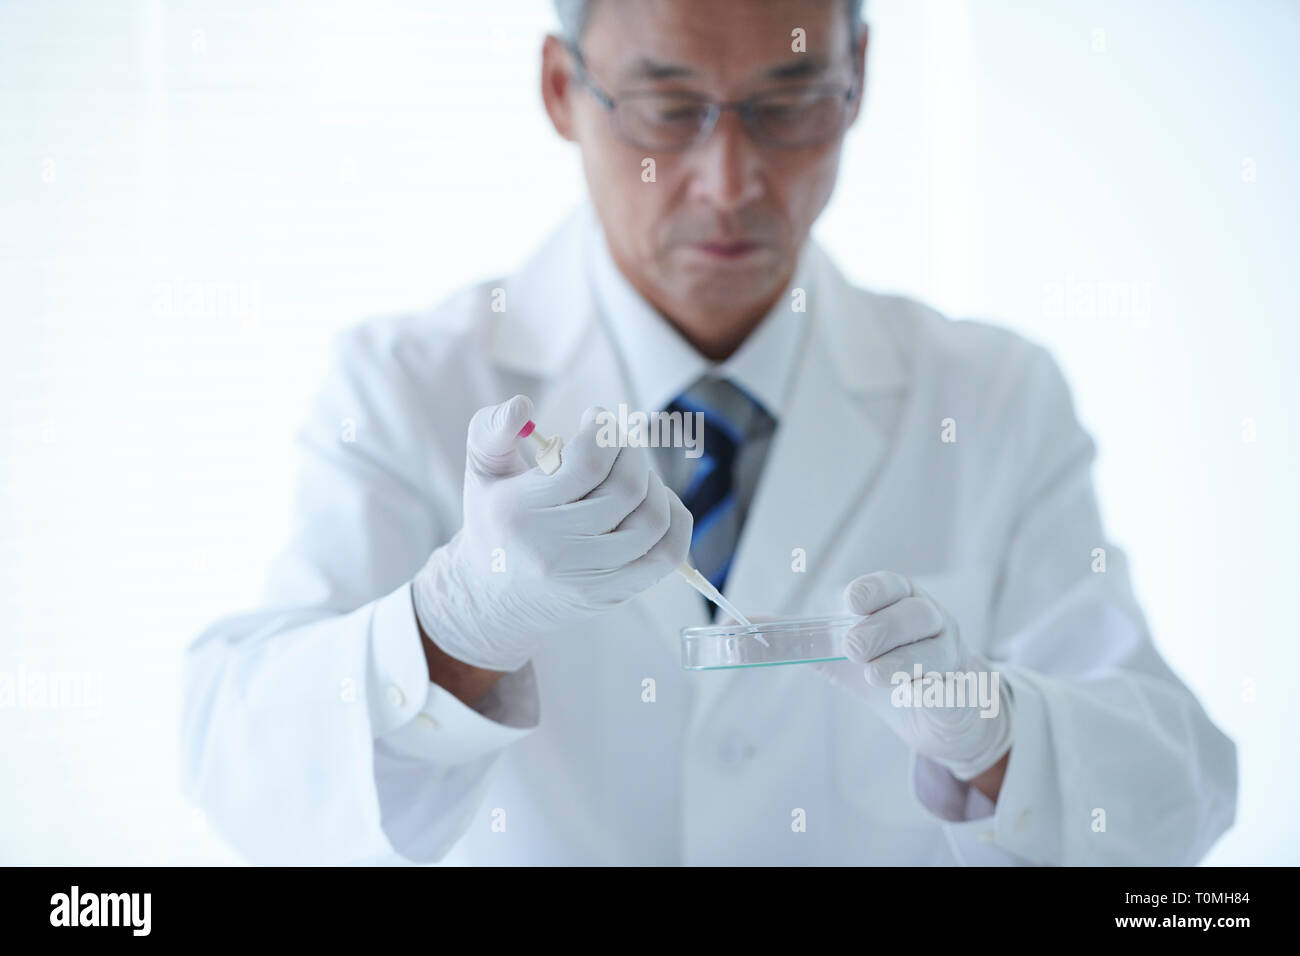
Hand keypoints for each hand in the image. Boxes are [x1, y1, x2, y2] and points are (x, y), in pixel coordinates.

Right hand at [413, 395, 692, 671]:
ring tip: (636, 472)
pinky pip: (667, 555)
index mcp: (521, 512)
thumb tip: (523, 405)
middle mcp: (554, 549)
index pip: (587, 463)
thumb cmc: (494, 523)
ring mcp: (587, 577)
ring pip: (652, 520)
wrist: (490, 601)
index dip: (603, 429)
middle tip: (620, 440)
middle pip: (625, 488)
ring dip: (655, 484)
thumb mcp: (480, 472)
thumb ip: (491, 429)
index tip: (597, 417)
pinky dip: (675, 520)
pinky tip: (658, 502)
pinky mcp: (612, 595)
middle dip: (632, 450)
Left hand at [812, 570, 1013, 781]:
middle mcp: (933, 624)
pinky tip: (910, 694)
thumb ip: (793, 640)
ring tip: (874, 674)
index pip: (893, 584)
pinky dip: (929, 691)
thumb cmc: (888, 666)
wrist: (942, 712)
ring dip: (902, 660)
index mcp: (902, 603)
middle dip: (882, 628)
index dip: (873, 590)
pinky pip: (951, 690)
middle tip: (852, 649)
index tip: (850, 603)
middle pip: (916, 613)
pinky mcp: (961, 696)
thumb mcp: (838, 653)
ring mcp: (952, 659)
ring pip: (936, 649)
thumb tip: (736, 624)